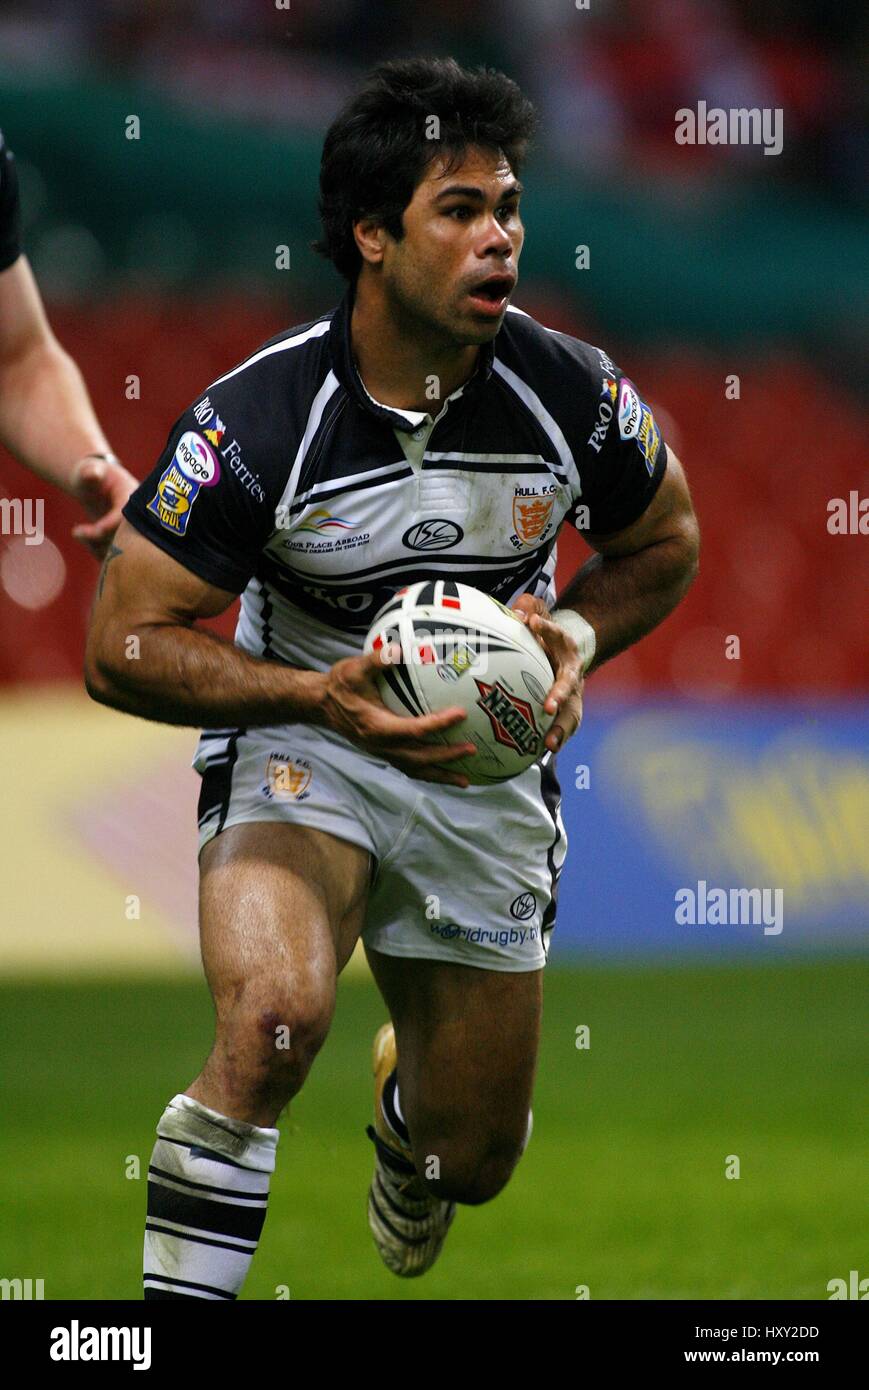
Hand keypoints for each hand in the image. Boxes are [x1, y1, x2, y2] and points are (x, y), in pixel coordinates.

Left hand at [70, 456, 137, 559]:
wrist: (98, 480)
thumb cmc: (93, 473)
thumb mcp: (90, 469)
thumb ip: (91, 472)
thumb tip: (92, 473)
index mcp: (132, 498)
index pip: (125, 518)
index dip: (108, 526)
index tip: (88, 529)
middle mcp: (136, 517)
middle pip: (125, 538)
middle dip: (99, 540)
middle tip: (77, 532)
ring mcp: (131, 530)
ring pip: (119, 550)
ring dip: (95, 546)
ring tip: (78, 532)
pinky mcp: (123, 539)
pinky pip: (116, 555)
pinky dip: (97, 552)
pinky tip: (83, 538)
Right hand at [319, 646, 475, 786]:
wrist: (323, 704)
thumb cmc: (340, 685)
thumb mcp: (353, 669)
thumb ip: (376, 661)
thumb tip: (398, 650)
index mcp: (376, 726)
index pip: (413, 730)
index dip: (437, 724)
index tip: (460, 714)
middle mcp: (381, 745)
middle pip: (419, 757)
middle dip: (446, 757)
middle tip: (471, 749)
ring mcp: (383, 752)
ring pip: (416, 769)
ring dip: (441, 775)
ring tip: (466, 780)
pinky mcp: (384, 753)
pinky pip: (410, 768)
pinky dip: (430, 773)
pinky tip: (446, 773)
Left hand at [511, 594, 583, 753]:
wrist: (564, 653)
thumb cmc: (544, 634)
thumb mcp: (538, 613)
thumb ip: (529, 608)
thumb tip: (517, 614)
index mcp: (567, 648)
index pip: (559, 636)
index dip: (549, 630)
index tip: (534, 623)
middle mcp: (572, 674)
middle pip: (570, 685)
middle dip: (561, 696)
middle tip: (550, 706)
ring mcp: (571, 696)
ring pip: (571, 715)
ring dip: (561, 730)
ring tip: (548, 744)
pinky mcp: (565, 713)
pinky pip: (562, 731)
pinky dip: (554, 741)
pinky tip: (539, 754)